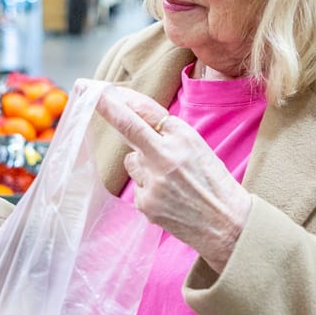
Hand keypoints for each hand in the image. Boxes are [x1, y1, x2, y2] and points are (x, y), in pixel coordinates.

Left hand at [96, 86, 251, 271]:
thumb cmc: (214, 183)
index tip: (101, 90)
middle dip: (107, 108)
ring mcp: (153, 180)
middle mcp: (166, 155)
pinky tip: (169, 199)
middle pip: (127, 127)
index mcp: (184, 137)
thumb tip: (132, 114)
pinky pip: (137, 187)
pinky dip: (148, 189)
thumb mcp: (197, 148)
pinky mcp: (145, 203)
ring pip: (131, 161)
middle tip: (86, 90)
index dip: (120, 100)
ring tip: (171, 181)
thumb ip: (167, 133)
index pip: (146, 112)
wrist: (228, 224)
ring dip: (143, 166)